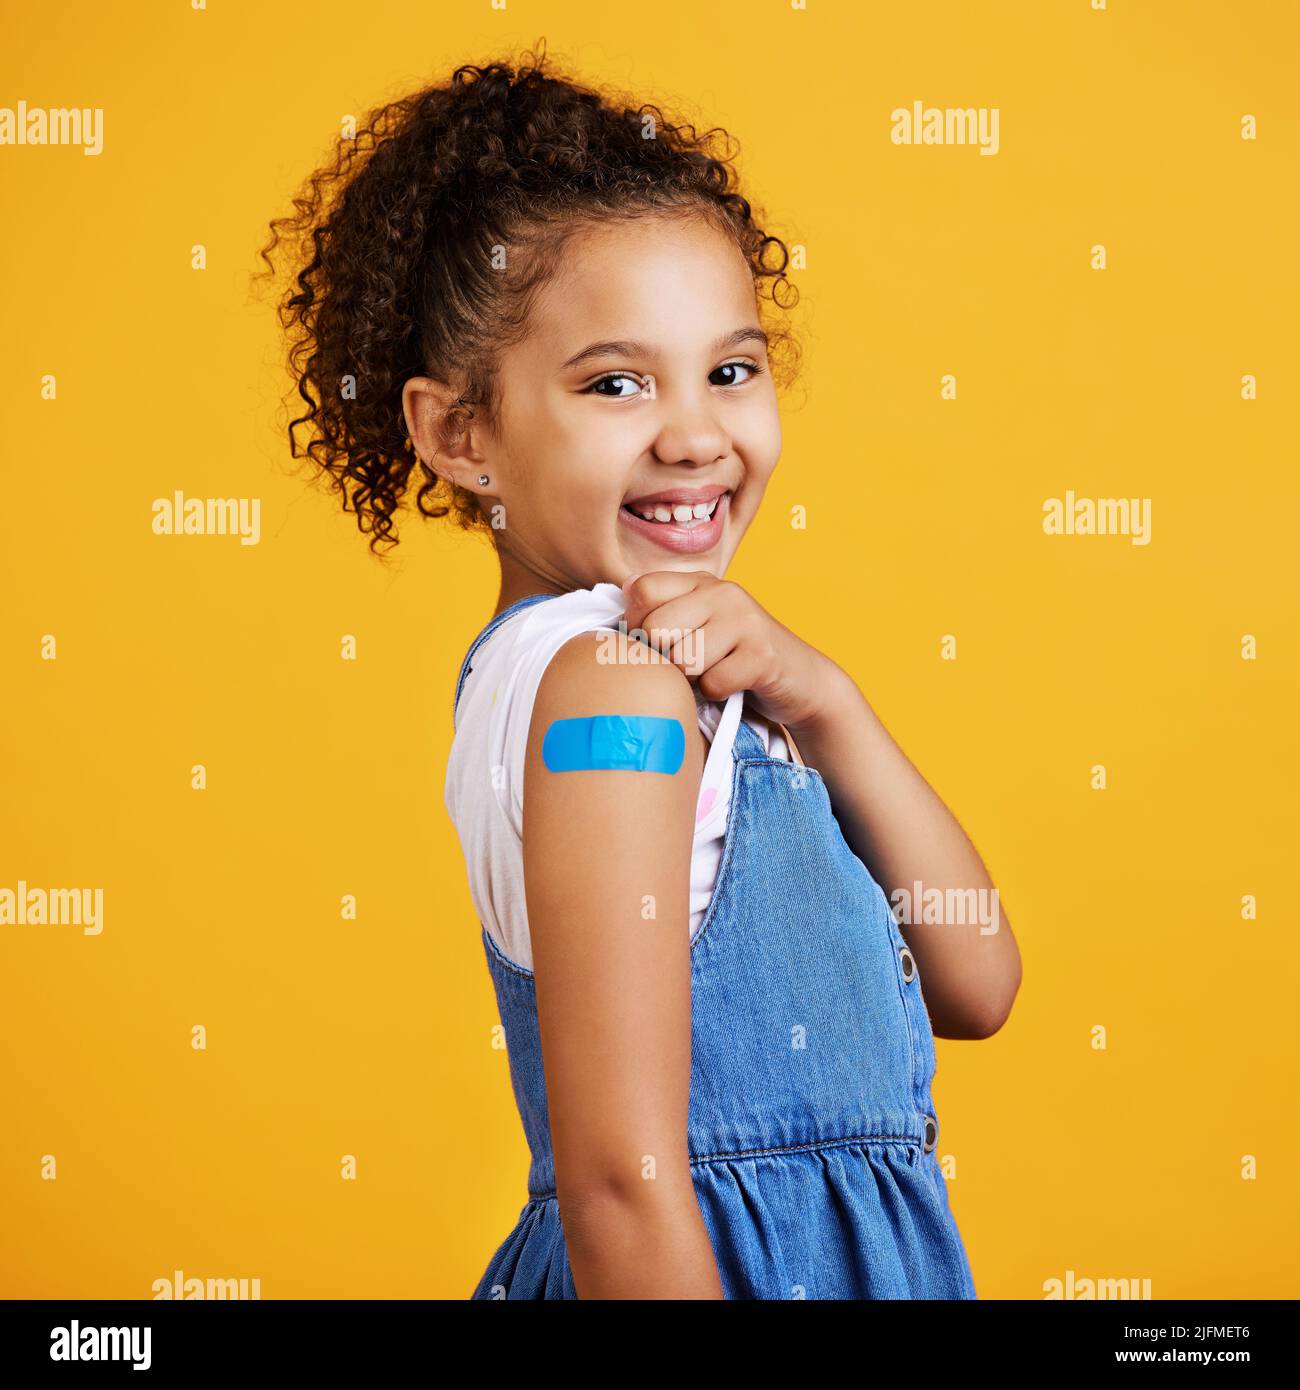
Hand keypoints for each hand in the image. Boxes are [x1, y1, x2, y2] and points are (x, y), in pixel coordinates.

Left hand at [619, 571, 850, 733]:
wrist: (803, 682)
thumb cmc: (735, 660)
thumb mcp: (698, 628)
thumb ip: (661, 613)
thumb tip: (616, 605)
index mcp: (700, 582)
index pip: (641, 590)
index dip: (638, 625)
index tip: (659, 644)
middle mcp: (722, 592)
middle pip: (656, 628)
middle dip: (665, 660)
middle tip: (689, 668)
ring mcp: (745, 619)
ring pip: (683, 658)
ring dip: (692, 680)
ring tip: (712, 675)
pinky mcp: (763, 653)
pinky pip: (713, 682)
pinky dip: (717, 694)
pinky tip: (734, 686)